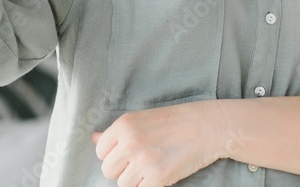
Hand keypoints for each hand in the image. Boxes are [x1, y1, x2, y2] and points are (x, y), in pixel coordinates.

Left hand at [90, 100, 230, 185]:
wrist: (207, 126)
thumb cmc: (175, 121)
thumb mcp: (143, 119)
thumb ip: (117, 132)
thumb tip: (92, 138)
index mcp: (124, 125)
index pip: (101, 151)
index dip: (114, 155)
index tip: (128, 152)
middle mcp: (130, 142)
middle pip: (108, 170)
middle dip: (122, 169)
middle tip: (141, 161)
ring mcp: (143, 161)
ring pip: (123, 184)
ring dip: (136, 179)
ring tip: (153, 165)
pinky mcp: (157, 177)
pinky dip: (148, 185)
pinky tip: (160, 173)